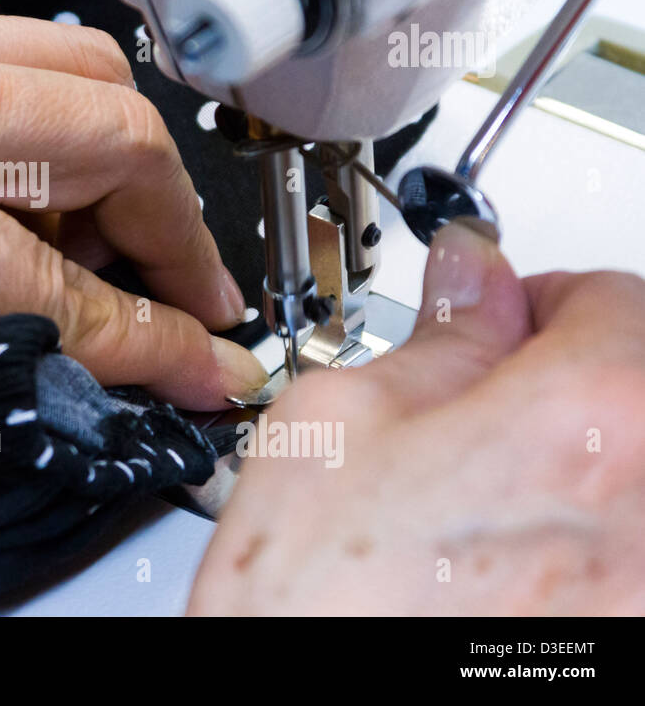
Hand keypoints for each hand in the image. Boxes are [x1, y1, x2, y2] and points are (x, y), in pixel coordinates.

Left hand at [0, 9, 261, 407]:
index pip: (74, 294)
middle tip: (192, 299)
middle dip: (180, 235)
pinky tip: (31, 172)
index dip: (159, 347)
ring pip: (79, 68)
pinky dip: (55, 109)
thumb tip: (40, 358)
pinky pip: (6, 47)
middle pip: (119, 148)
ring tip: (125, 235)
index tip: (207, 369)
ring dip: (131, 156)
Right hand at [188, 223, 644, 614]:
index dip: (540, 305)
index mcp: (591, 422)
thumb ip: (434, 340)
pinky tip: (507, 573)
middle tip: (482, 420)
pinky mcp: (632, 637)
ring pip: (627, 482)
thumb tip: (471, 282)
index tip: (502, 327)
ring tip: (485, 512)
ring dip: (577, 474)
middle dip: (565, 387)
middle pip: (635, 390)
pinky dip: (583, 548)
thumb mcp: (338, 426)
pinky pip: (620, 560)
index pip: (615, 300)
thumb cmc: (308, 608)